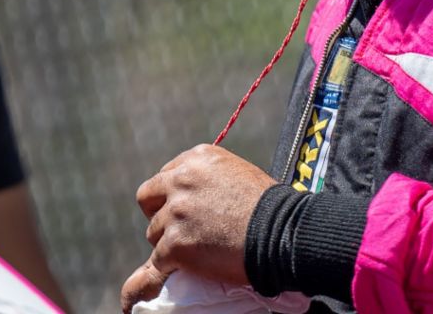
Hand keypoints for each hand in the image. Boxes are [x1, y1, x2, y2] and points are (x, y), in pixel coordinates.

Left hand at [119, 143, 276, 312]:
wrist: (283, 233)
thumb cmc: (272, 209)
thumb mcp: (238, 175)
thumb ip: (210, 180)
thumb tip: (197, 198)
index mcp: (198, 158)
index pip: (166, 175)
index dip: (172, 195)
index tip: (184, 209)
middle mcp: (182, 180)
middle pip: (148, 198)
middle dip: (159, 214)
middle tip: (179, 231)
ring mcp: (177, 213)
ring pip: (154, 232)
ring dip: (169, 243)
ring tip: (197, 252)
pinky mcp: (176, 244)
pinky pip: (158, 260)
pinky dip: (166, 269)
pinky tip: (177, 273)